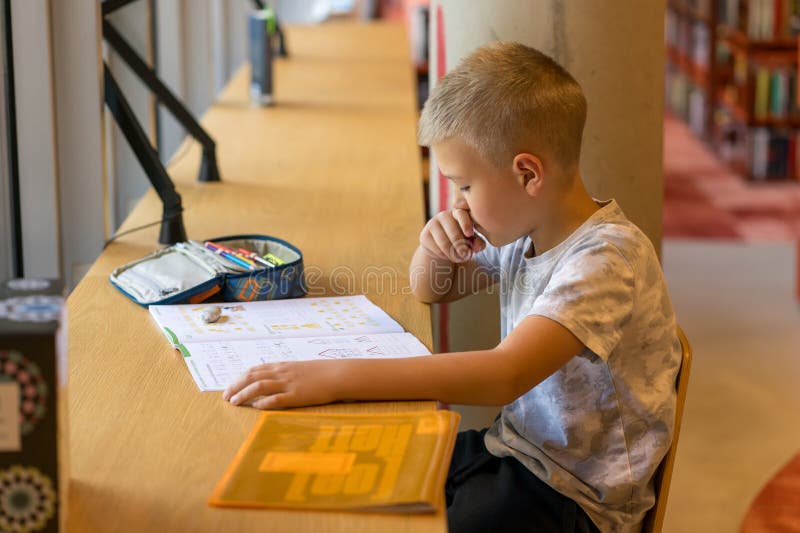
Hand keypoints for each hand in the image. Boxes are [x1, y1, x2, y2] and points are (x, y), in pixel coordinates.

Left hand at [222, 360, 342, 408]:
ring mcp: (289, 384)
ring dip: (244, 394)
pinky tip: (255, 407)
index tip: (231, 387)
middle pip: (252, 376)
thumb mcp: (300, 369)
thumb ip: (285, 374)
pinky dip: (263, 402)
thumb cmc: (321, 373)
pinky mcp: (296, 395)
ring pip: (259, 386)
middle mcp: (282, 373)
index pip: (255, 370)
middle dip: (236, 386)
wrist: (338, 375)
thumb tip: (272, 380)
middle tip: (226, 396)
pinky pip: (275, 399)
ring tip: (234, 402)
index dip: (240, 378)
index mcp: (282, 366)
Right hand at [419, 198, 485, 262]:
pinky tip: (449, 256)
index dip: (466, 224)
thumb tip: (477, 247)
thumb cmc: (462, 240)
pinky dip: (445, 256)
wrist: (442, 247)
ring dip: (454, 254)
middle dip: (462, 247)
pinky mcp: (424, 235)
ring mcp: (432, 224)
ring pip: (444, 243)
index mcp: (458, 213)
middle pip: (453, 232)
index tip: (470, 234)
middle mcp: (444, 215)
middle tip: (467, 256)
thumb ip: (478, 243)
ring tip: (460, 259)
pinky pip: (437, 249)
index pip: (461, 214)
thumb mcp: (473, 241)